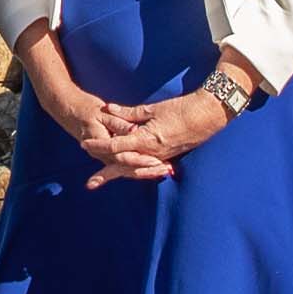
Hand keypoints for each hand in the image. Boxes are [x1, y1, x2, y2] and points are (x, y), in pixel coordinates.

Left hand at [82, 88, 225, 186]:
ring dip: (118, 174)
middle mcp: (152, 153)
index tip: (84, 144)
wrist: (209, 115)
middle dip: (106, 174)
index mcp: (147, 140)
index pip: (117, 145)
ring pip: (134, 168)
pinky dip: (134, 169)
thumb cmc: (182, 109)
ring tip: (103, 180)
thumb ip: (130, 113)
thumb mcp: (153, 109)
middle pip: (124, 165)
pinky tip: (126, 172)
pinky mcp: (166, 156)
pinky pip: (146, 166)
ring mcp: (160, 157)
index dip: (99, 145)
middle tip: (89, 184)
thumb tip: (109, 110)